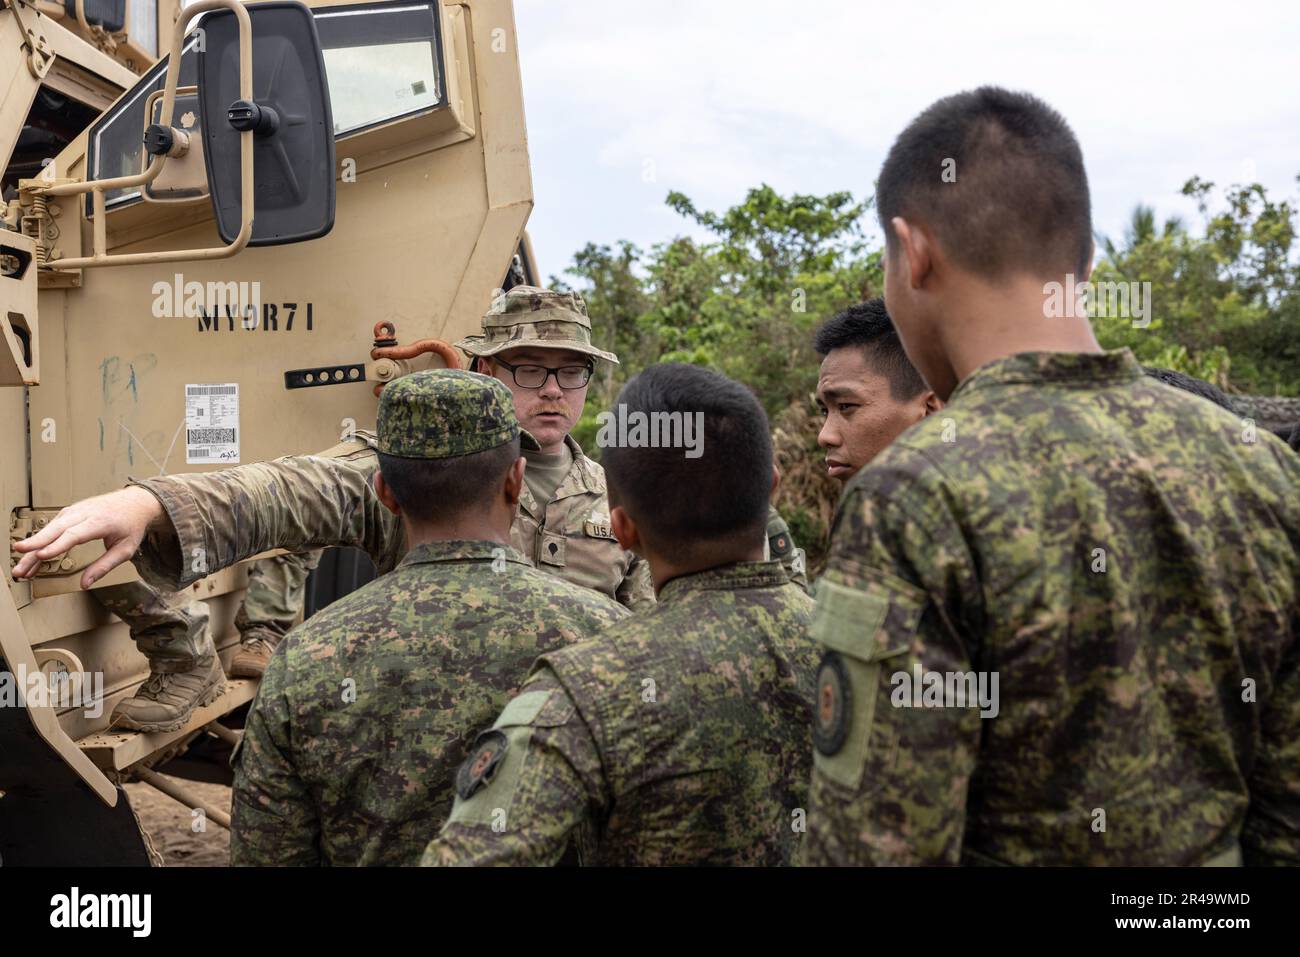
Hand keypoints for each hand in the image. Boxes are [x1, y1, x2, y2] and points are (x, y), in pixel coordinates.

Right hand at [10, 487, 164, 587]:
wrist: (135, 502)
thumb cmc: (131, 526)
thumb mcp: (125, 549)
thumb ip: (105, 566)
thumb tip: (86, 584)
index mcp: (100, 522)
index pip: (75, 533)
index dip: (57, 545)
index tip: (41, 555)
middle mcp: (85, 513)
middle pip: (56, 529)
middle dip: (35, 543)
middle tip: (19, 556)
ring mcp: (75, 510)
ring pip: (50, 528)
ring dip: (34, 546)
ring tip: (21, 567)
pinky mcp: (69, 512)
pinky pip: (52, 526)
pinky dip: (40, 540)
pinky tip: (32, 557)